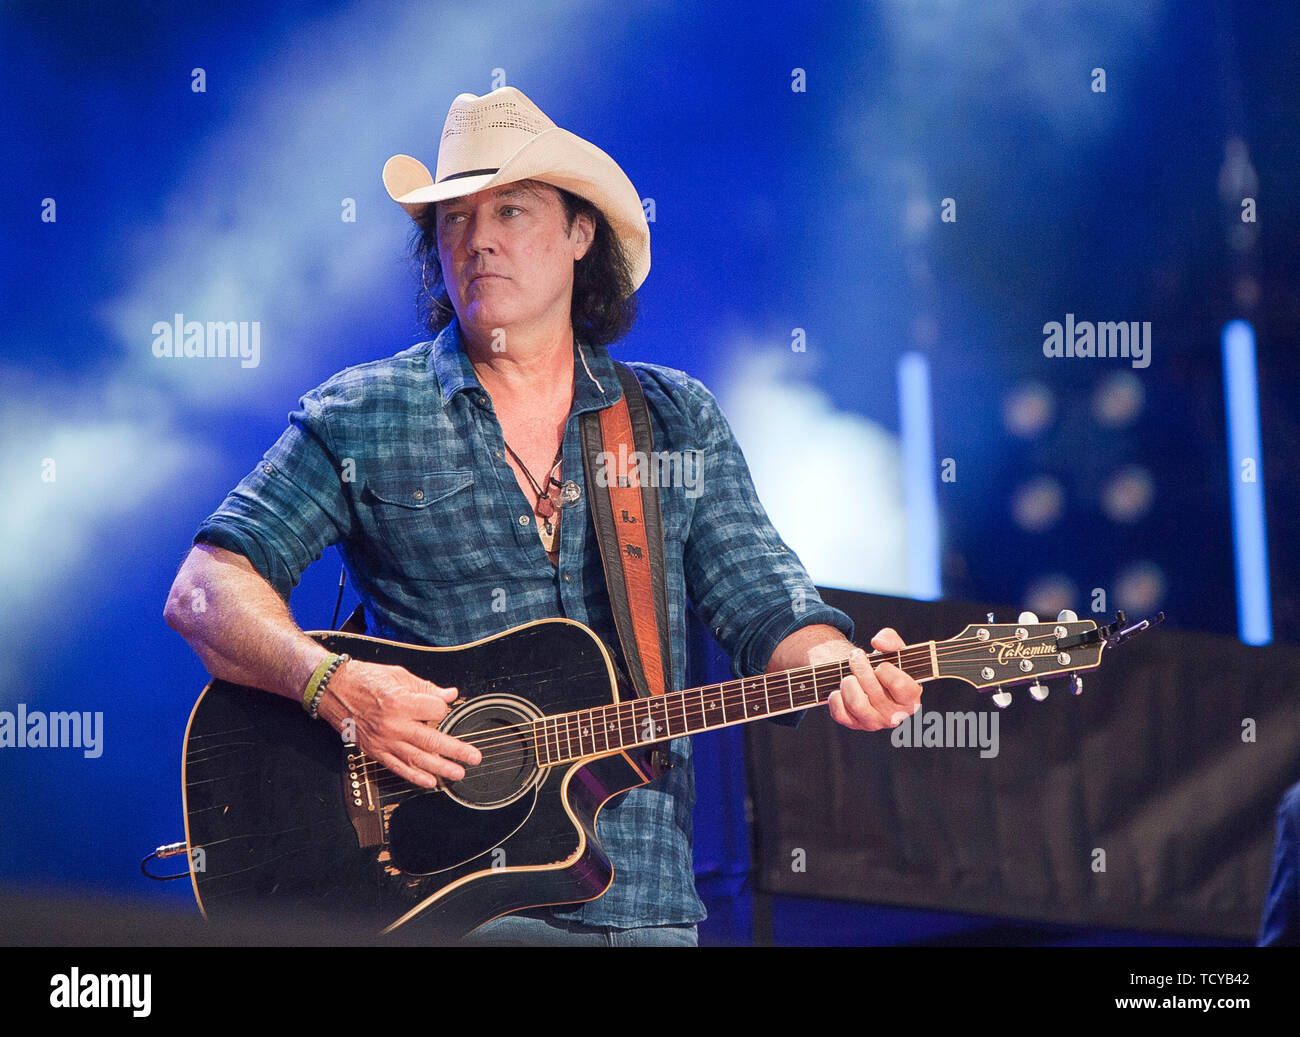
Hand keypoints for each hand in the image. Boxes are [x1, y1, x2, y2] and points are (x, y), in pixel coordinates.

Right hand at [316, 659, 481, 787]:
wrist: (333, 690)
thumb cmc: (364, 679)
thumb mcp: (398, 675)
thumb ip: (426, 687)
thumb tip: (449, 694)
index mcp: (401, 702)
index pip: (436, 711)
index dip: (443, 708)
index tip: (442, 706)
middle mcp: (394, 724)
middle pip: (432, 740)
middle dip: (456, 750)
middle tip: (474, 757)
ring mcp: (384, 740)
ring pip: (418, 758)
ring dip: (441, 768)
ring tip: (458, 773)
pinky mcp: (375, 751)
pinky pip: (398, 767)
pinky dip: (415, 776)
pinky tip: (430, 782)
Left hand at [826, 627, 922, 731]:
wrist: (867, 679)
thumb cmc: (885, 665)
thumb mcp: (893, 650)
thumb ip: (891, 640)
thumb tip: (878, 642)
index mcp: (910, 698)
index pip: (900, 685)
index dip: (886, 670)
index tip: (880, 664)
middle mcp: (894, 715)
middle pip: (874, 690)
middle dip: (860, 667)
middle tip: (856, 656)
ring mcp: (874, 723)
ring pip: (856, 704)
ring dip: (848, 682)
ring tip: (849, 675)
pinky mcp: (854, 725)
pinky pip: (839, 714)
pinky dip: (835, 698)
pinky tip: (840, 689)